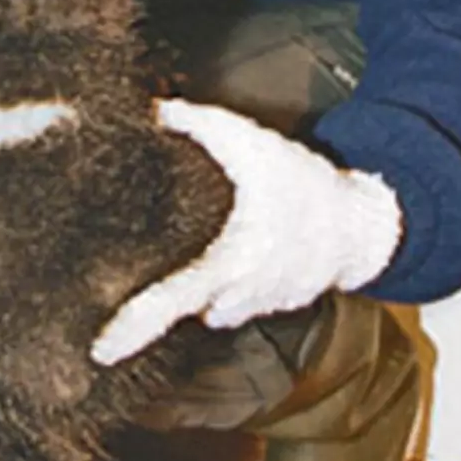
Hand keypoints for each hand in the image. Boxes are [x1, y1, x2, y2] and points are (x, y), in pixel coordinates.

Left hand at [91, 98, 401, 365]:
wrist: (360, 226)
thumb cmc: (306, 187)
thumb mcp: (252, 144)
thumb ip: (199, 125)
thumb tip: (154, 110)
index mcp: (228, 262)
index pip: (168, 303)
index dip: (131, 327)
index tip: (101, 350)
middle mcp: (234, 296)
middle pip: (176, 307)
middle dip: (153, 296)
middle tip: (133, 280)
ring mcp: (248, 307)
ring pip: (201, 303)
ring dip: (191, 283)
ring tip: (197, 250)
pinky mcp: (261, 308)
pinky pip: (224, 302)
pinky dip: (216, 284)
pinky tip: (221, 257)